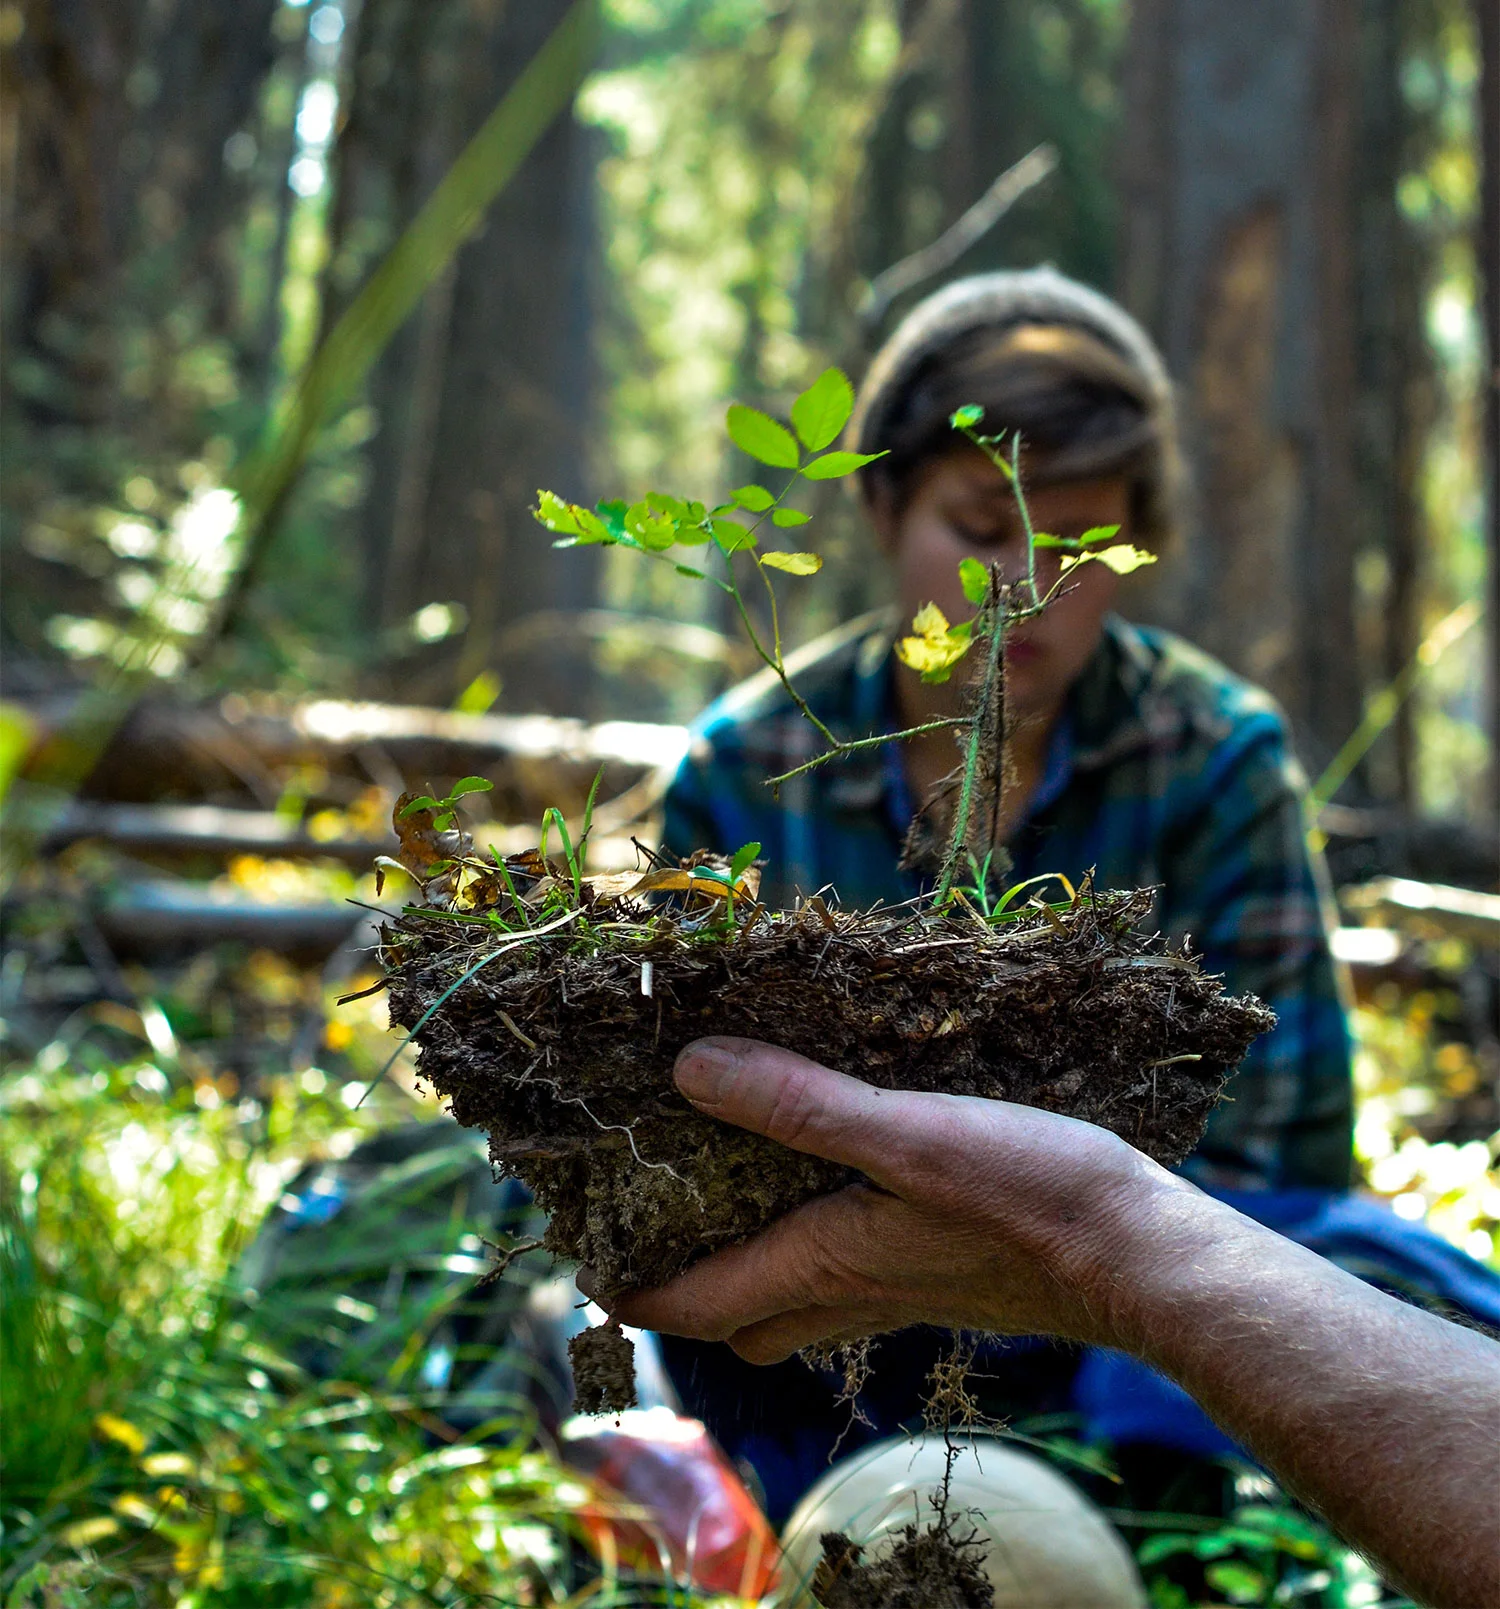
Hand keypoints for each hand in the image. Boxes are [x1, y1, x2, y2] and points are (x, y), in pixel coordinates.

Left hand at [594, 1036, 1204, 1363]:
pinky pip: (858, 1272)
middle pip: (745, 1319)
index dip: (635, 1291)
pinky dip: (823, 1240)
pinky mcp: (949, 1269)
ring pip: (802, 1298)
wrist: (1144, 1258)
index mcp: (825, 1261)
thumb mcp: (904, 1135)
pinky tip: (845, 1181)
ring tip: (733, 1191)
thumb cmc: (1029, 1198)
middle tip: (660, 1225)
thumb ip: (799, 1104)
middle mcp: (855, 1288)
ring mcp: (906, 1288)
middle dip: (691, 1288)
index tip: (591, 1259)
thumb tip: (688, 1070)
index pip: (698, 1305)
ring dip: (757, 1263)